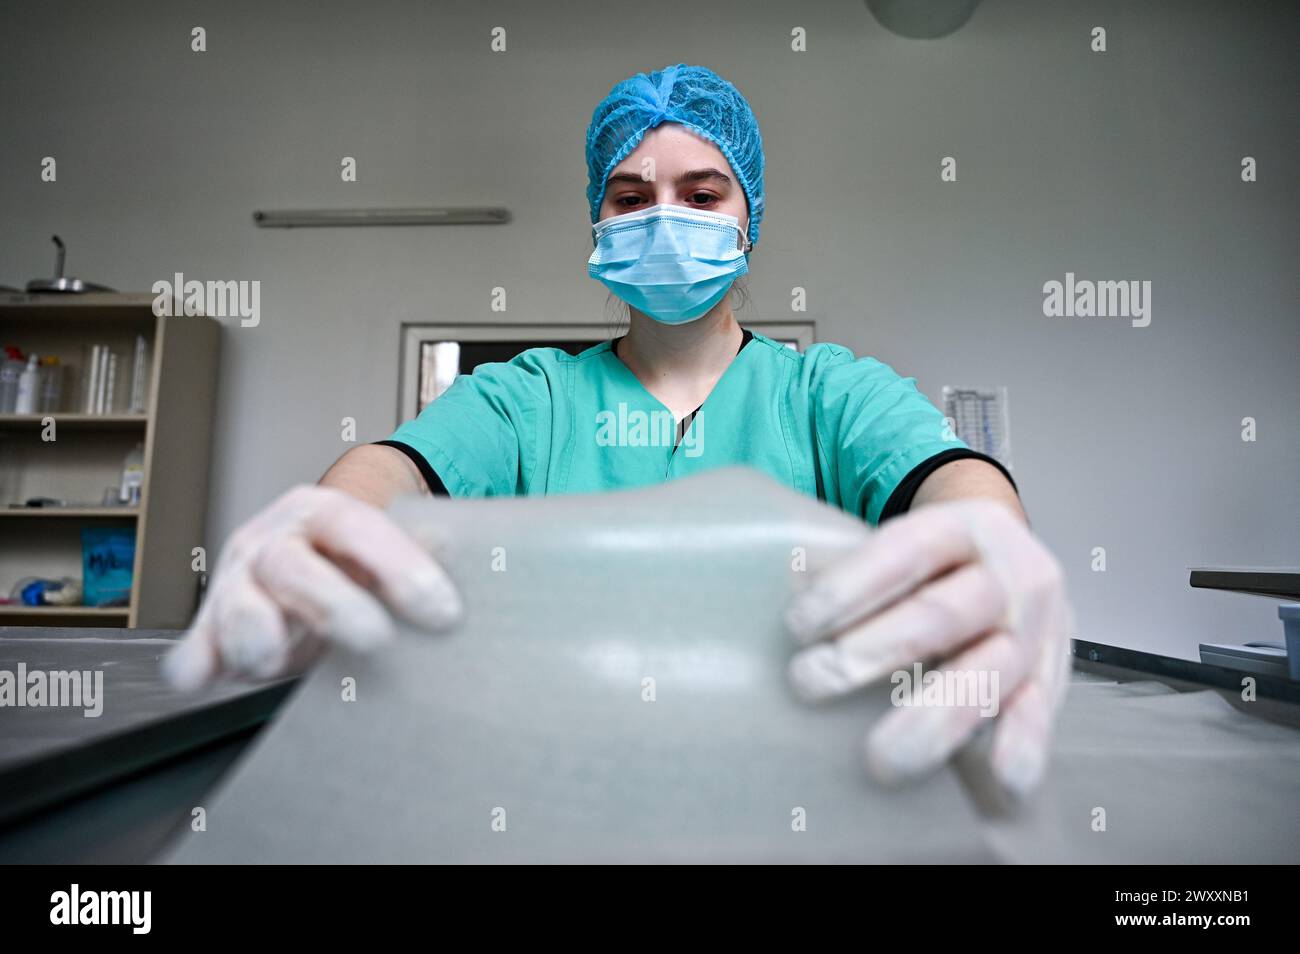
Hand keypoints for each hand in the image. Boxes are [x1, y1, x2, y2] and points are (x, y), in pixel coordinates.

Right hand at [163, 484, 462, 689]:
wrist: (304, 554)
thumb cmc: (350, 557)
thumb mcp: (386, 544)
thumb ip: (420, 549)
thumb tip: (460, 550)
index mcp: (318, 512)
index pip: (357, 528)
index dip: (400, 567)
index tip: (443, 611)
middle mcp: (270, 542)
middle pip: (290, 566)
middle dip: (334, 605)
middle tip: (378, 641)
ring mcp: (235, 584)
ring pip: (236, 607)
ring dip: (259, 638)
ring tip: (278, 661)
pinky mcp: (212, 630)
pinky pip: (195, 647)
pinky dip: (196, 665)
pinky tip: (202, 678)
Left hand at [783, 498, 1072, 799]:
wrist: (1017, 560)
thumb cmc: (937, 563)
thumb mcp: (903, 543)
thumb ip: (852, 563)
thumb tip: (789, 586)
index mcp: (963, 528)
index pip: (903, 553)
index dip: (848, 588)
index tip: (796, 626)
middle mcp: (1009, 573)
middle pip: (941, 615)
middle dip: (874, 652)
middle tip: (809, 682)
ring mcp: (1037, 627)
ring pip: (989, 672)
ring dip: (932, 718)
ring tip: (880, 759)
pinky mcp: (1053, 675)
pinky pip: (1041, 712)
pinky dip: (1023, 747)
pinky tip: (1005, 781)